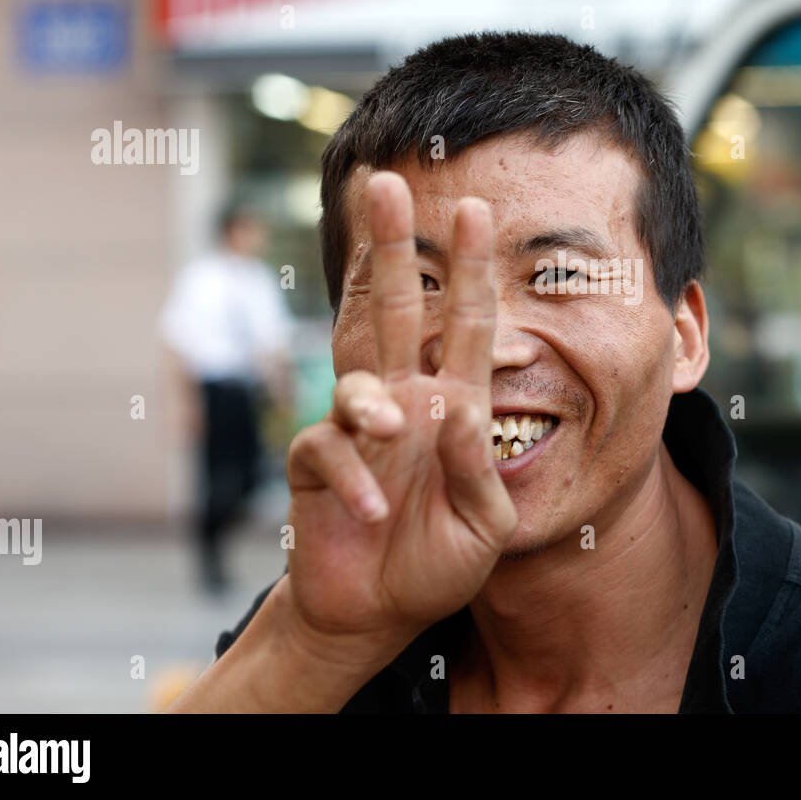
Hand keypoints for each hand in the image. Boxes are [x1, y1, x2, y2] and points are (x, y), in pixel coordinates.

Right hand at [282, 171, 515, 667]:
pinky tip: (375, 515)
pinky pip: (326, 449)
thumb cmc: (439, 562)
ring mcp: (358, 430)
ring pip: (352, 371)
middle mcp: (405, 402)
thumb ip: (477, 469)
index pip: (464, 324)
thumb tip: (456, 407)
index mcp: (454, 406)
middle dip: (392, 249)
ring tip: (391, 432)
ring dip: (368, 394)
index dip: (470, 270)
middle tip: (385, 185)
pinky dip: (351, 479)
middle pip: (395, 311)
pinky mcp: (316, 463)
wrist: (378, 615)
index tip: (475, 209)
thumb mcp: (484, 525)